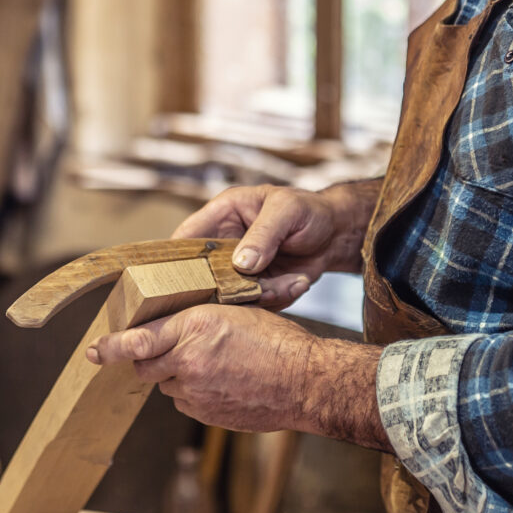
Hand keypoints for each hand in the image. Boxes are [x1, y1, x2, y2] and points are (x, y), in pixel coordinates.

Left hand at [86, 303, 388, 449]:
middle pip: (145, 367)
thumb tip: (174, 328)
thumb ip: (196, 321)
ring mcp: (195, 393)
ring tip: (214, 366)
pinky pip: (186, 403)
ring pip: (167, 385)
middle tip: (172, 352)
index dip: (110, 347)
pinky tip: (223, 383)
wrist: (305, 382)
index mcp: (194, 327)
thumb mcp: (235, 313)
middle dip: (150, 360)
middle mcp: (187, 361)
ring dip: (177, 376)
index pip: (137, 340)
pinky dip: (195, 393)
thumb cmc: (278, 342)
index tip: (93, 350)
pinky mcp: (205, 415)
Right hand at [172, 181, 375, 308]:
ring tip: (290, 281)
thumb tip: (240, 263)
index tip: (179, 283)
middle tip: (252, 291)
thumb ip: (263, 235)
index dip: (176, 262)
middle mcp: (225, 245)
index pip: (185, 240)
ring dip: (261, 295)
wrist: (336, 232)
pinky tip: (299, 281)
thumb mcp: (287, 211)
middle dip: (226, 289)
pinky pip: (257, 303)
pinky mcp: (257, 288)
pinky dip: (279, 297)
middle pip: (203, 276)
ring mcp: (240, 270)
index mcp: (222, 216)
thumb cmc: (308, 209)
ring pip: (232, 295)